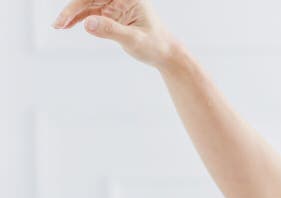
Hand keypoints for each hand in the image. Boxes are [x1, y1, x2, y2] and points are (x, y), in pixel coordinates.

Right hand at [51, 0, 179, 68]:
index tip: (67, 16)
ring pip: (88, 5)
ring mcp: (116, 5)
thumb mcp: (134, 40)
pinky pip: (91, 12)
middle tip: (58, 24)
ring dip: (73, 14)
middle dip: (72, 9)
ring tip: (59, 25)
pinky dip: (79, 18)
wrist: (166, 54)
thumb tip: (88, 23)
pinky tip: (67, 25)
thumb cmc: (156, 45)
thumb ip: (111, 31)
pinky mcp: (113, 14)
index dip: (79, 4)